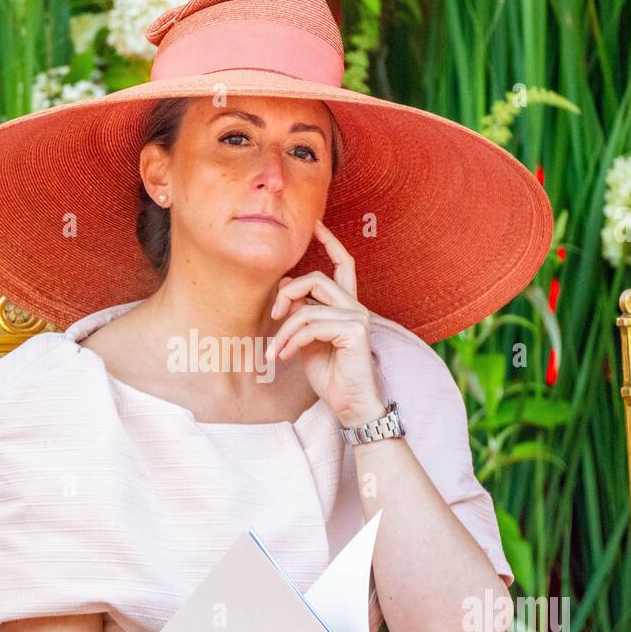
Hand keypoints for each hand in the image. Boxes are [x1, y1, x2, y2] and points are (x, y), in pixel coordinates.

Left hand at [266, 220, 387, 426]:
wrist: (350, 406)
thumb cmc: (330, 376)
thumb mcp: (308, 342)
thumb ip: (301, 317)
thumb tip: (286, 297)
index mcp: (347, 307)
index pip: (344, 265)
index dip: (331, 243)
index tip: (316, 225)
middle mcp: (356, 308)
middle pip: (316, 279)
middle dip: (287, 292)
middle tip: (272, 315)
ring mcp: (358, 318)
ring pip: (308, 307)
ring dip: (285, 330)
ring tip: (276, 351)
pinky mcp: (355, 332)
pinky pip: (312, 325)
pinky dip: (292, 340)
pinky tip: (285, 356)